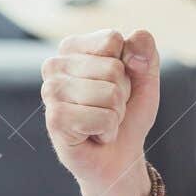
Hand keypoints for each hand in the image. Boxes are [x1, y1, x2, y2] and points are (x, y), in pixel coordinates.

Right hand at [42, 28, 159, 195]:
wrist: (119, 156)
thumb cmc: (128, 112)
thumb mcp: (145, 75)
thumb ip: (145, 50)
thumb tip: (133, 50)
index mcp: (73, 47)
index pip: (113, 40)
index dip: (128, 65)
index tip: (117, 82)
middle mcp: (54, 65)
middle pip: (113, 68)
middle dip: (122, 93)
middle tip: (110, 107)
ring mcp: (50, 92)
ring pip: (110, 94)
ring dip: (116, 114)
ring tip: (102, 121)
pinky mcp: (55, 120)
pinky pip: (103, 118)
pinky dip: (108, 131)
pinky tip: (94, 135)